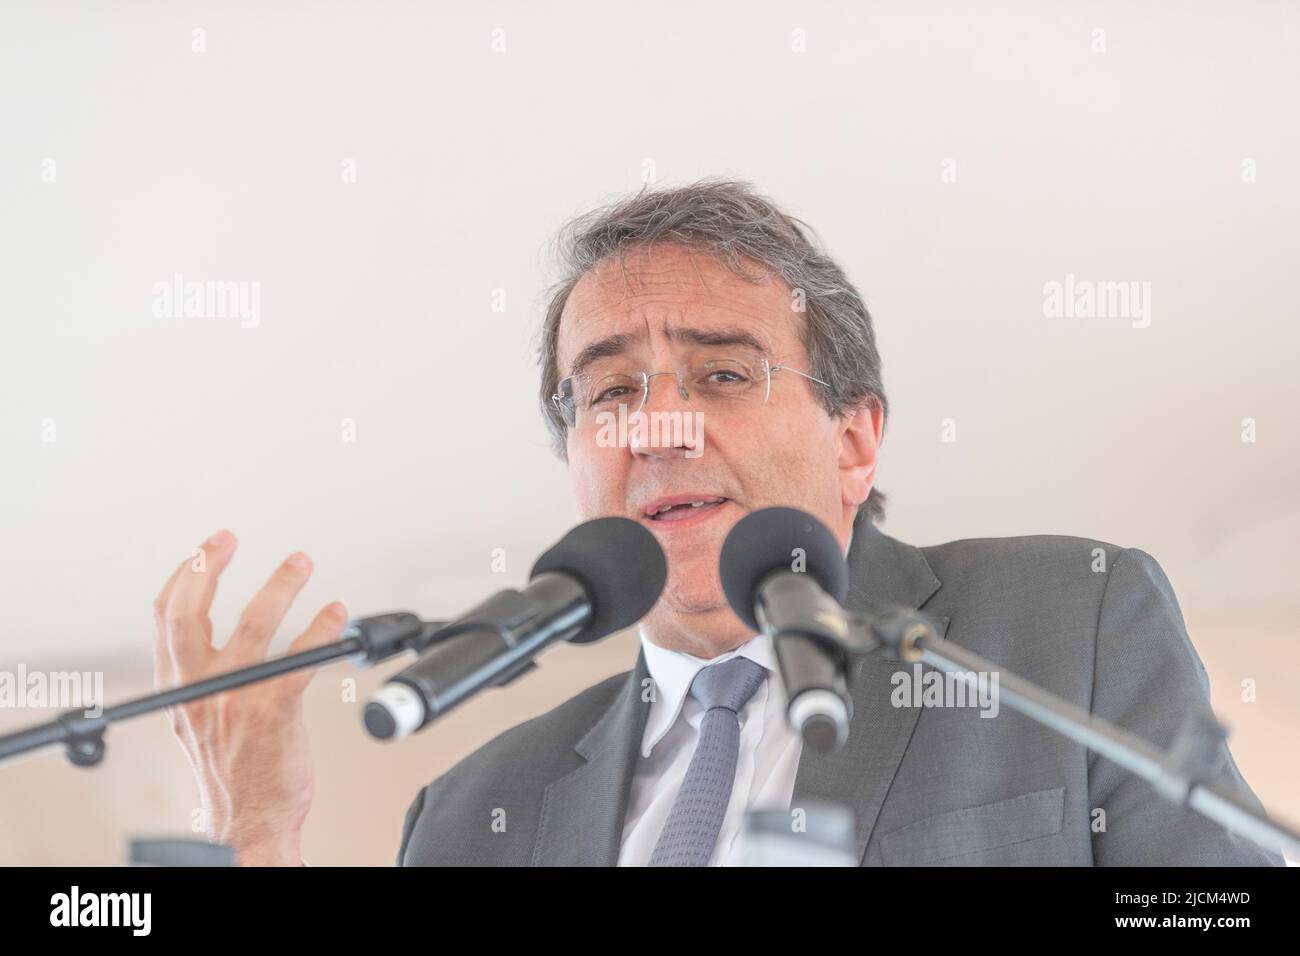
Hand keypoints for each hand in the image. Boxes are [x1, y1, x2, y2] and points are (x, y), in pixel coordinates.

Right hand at [151, 530, 345, 865]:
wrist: (248, 823)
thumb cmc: (233, 775)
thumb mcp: (199, 722)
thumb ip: (203, 680)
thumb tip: (220, 638)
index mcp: (177, 690)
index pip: (166, 619)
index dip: (184, 575)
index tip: (206, 549)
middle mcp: (198, 690)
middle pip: (190, 611)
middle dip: (208, 565)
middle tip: (230, 538)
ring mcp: (234, 698)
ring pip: (252, 623)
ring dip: (279, 585)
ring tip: (300, 562)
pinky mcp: (273, 710)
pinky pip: (300, 656)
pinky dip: (322, 628)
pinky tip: (337, 615)